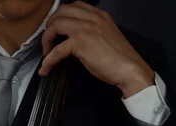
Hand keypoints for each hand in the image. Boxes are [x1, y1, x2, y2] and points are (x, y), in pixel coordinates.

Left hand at [39, 1, 154, 97]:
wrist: (129, 69)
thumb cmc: (120, 58)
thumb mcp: (107, 36)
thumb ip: (94, 32)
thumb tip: (78, 41)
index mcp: (98, 15)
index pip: (74, 6)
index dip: (61, 16)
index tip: (57, 28)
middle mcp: (91, 17)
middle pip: (61, 12)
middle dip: (50, 25)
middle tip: (48, 40)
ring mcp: (85, 28)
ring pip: (55, 25)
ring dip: (46, 39)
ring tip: (46, 52)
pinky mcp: (80, 43)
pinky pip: (57, 50)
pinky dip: (48, 60)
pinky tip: (46, 68)